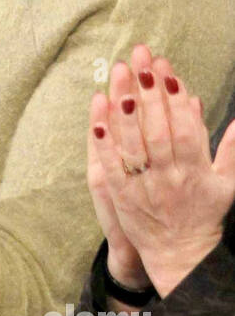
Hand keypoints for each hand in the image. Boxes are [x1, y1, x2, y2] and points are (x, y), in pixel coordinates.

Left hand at [89, 46, 234, 296]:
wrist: (181, 256)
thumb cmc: (204, 215)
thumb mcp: (227, 184)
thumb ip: (231, 151)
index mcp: (196, 169)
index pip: (185, 125)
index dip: (174, 95)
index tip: (165, 68)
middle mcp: (170, 176)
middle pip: (157, 128)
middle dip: (148, 92)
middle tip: (139, 60)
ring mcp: (144, 187)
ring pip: (133, 144)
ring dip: (123, 110)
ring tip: (117, 79)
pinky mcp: (122, 198)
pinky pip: (111, 167)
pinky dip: (104, 143)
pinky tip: (95, 118)